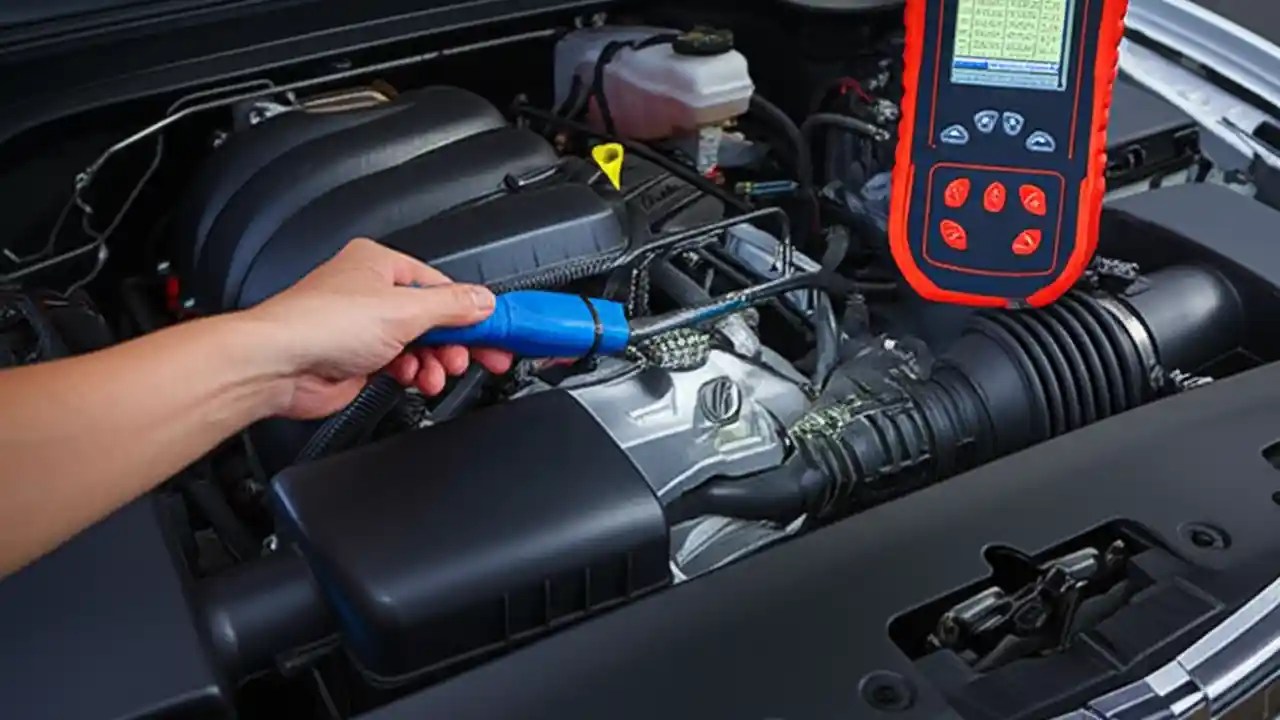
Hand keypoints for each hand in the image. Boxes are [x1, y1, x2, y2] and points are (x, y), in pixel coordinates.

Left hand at [244, 238, 512, 419]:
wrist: (277, 364)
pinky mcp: (358, 360)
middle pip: (433, 317)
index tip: (496, 330)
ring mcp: (364, 328)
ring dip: (435, 362)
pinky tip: (416, 379)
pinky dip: (414, 374)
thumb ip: (452, 307)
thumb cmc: (321, 323)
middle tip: (484, 356)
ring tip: (439, 372)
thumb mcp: (404, 309)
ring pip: (419, 345)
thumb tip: (484, 301)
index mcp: (380, 264)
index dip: (471, 310)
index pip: (440, 286)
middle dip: (455, 341)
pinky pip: (401, 365)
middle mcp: (370, 292)